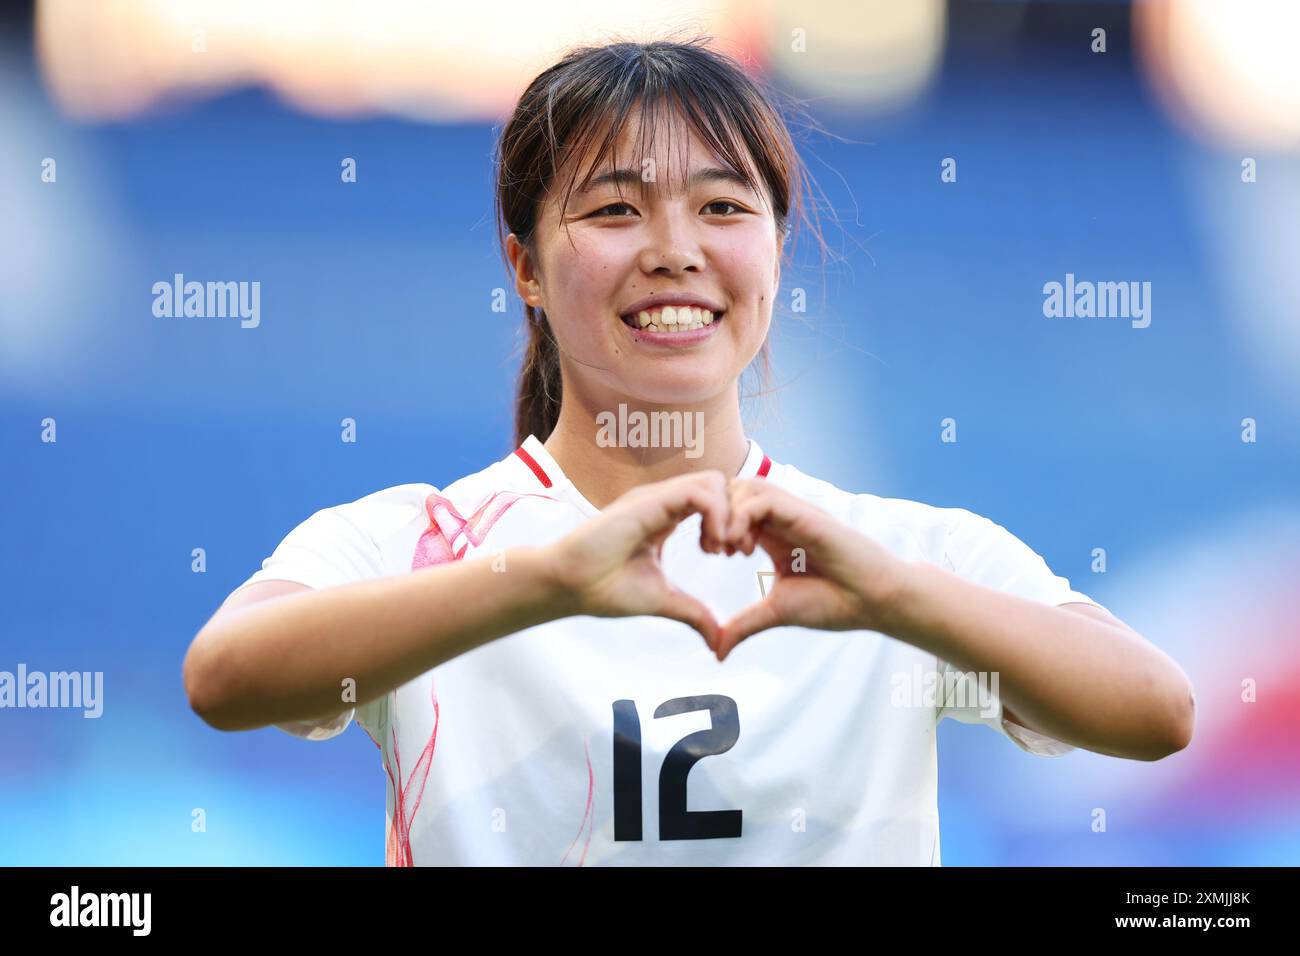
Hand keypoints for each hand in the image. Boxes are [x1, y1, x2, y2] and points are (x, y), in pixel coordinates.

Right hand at [547, 470, 731, 645]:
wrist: (568, 586)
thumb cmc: (604, 590)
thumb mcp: (663, 600)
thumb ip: (693, 612)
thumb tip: (718, 641)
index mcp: (666, 519)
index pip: (714, 501)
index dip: (732, 523)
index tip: (730, 556)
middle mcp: (663, 502)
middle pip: (720, 485)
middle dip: (737, 515)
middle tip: (732, 551)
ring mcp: (656, 498)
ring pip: (714, 482)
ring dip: (728, 514)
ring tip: (719, 549)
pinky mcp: (649, 501)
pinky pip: (699, 491)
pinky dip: (716, 514)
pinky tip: (709, 545)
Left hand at [713, 478, 905, 661]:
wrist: (874, 601)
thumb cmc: (833, 603)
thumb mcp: (775, 612)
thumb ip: (743, 625)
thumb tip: (716, 652)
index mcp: (771, 536)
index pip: (729, 509)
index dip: (711, 524)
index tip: (710, 554)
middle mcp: (779, 519)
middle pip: (731, 490)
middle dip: (713, 515)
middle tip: (713, 550)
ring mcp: (793, 514)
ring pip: (744, 487)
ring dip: (727, 514)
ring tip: (728, 549)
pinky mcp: (805, 515)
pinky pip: (763, 499)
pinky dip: (743, 517)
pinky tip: (744, 548)